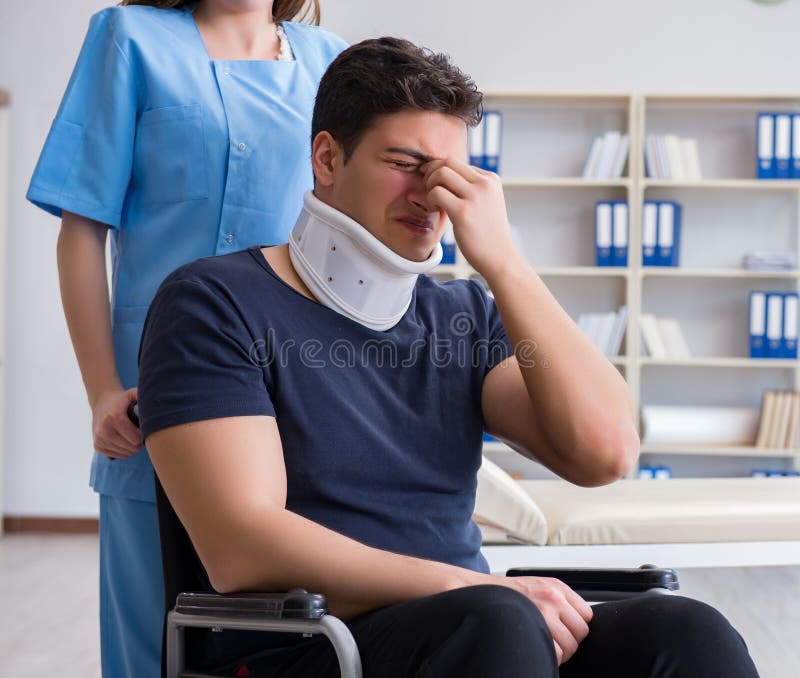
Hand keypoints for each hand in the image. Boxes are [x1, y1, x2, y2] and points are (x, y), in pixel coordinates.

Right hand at [91, 387, 141, 458]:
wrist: (102, 403)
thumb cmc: (122, 400)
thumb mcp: (132, 394)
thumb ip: (143, 397)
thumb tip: (156, 404)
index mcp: (114, 418)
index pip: (136, 438)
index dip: (144, 436)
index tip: (145, 429)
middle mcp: (104, 430)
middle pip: (132, 447)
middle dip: (139, 442)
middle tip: (140, 433)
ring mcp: (99, 439)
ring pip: (126, 453)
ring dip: (133, 447)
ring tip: (133, 436)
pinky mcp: (97, 446)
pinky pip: (118, 455)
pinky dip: (125, 450)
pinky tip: (126, 441)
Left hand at [422, 158, 520, 278]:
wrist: (500, 257)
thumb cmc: (488, 233)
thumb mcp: (486, 202)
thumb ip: (471, 187)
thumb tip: (444, 173)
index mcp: (490, 179)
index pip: (456, 162)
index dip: (439, 170)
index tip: (434, 185)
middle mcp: (484, 183)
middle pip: (447, 162)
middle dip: (431, 174)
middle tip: (430, 192)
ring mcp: (475, 196)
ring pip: (440, 174)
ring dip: (430, 186)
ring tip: (435, 203)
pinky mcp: (463, 212)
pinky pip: (436, 193)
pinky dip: (430, 200)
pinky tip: (436, 211)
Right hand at [490, 574, 591, 664]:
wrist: (481, 593)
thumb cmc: (508, 594)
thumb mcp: (538, 586)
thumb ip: (558, 600)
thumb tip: (577, 621)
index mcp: (557, 587)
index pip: (586, 614)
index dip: (576, 626)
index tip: (566, 629)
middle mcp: (553, 597)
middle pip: (581, 631)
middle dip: (570, 640)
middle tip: (555, 640)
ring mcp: (544, 612)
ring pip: (570, 645)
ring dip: (561, 651)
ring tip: (546, 645)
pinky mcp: (534, 627)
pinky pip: (556, 653)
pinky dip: (549, 657)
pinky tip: (538, 648)